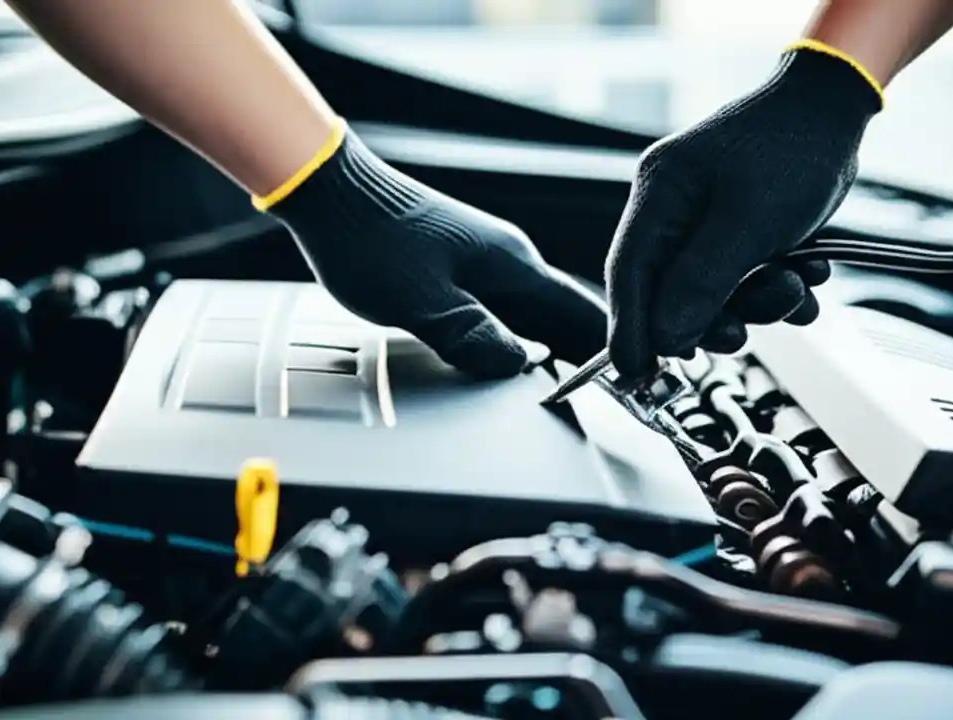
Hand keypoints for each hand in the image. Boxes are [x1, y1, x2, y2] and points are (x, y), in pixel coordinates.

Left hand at [268, 128, 605, 377]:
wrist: (328, 191)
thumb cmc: (368, 238)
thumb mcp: (421, 301)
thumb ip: (472, 336)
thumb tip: (516, 365)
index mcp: (512, 263)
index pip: (579, 311)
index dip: (604, 347)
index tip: (623, 378)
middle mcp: (506, 259)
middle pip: (561, 314)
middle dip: (582, 352)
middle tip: (601, 394)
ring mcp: (483, 260)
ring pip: (532, 311)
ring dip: (548, 344)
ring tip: (563, 382)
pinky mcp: (458, 265)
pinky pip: (503, 307)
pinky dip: (515, 334)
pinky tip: (508, 354)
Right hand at [605, 48, 881, 377]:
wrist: (838, 109)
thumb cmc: (790, 147)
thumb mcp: (748, 220)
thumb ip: (702, 281)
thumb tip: (666, 336)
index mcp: (658, 197)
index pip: (627, 274)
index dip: (628, 328)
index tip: (636, 373)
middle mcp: (676, 213)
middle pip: (672, 293)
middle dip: (715, 316)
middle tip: (743, 332)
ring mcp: (710, 224)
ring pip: (718, 294)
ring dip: (761, 303)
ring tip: (796, 284)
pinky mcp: (745, 232)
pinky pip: (750, 282)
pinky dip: (781, 289)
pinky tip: (808, 273)